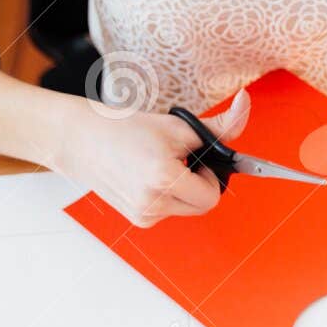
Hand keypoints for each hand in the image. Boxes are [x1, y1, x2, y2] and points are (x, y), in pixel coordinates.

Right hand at [58, 89, 250, 227]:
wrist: (80, 140)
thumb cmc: (125, 128)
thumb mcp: (176, 125)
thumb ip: (218, 126)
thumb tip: (245, 106)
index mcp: (164, 178)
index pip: (212, 195)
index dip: (209, 175)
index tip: (194, 159)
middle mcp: (154, 203)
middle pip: (202, 206)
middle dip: (198, 183)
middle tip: (177, 161)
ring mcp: (145, 215)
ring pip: (186, 209)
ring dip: (182, 190)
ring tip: (157, 167)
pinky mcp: (138, 220)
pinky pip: (169, 211)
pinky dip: (166, 196)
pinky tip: (145, 178)